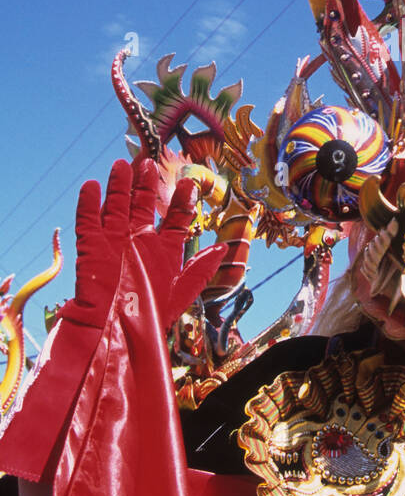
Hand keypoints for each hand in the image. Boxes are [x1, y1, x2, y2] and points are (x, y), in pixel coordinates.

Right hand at [61, 158, 225, 333]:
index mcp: (163, 253)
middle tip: (150, 162)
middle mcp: (139, 245)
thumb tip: (223, 248)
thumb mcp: (182, 290)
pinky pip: (89, 222)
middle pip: (143, 208)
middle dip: (147, 185)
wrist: (114, 332)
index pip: (176, 221)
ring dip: (119, 187)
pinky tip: (92, 185)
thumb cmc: (150, 315)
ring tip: (123, 164)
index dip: (183, 202)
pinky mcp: (91, 249)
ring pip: (116, 208)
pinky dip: (90, 204)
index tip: (190, 183)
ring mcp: (114, 245)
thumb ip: (201, 268)